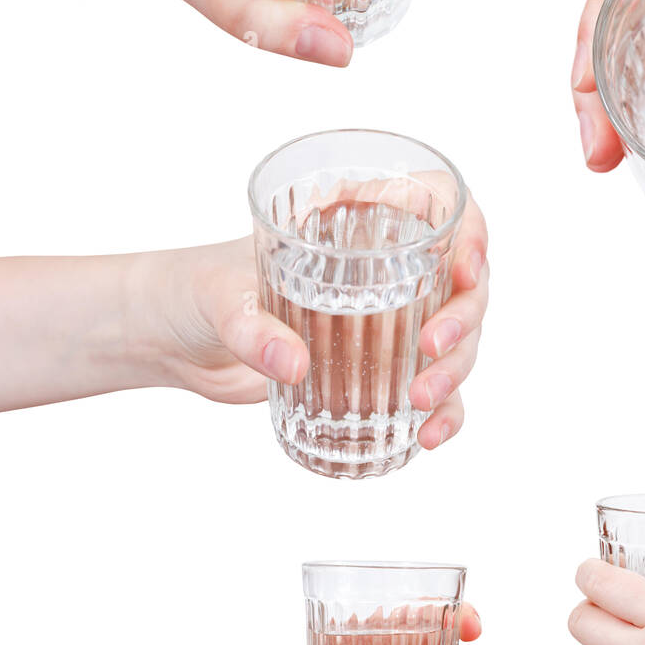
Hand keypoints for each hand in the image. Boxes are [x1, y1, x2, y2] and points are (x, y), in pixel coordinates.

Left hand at [143, 198, 487, 448]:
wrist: (172, 338)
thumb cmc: (193, 289)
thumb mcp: (217, 297)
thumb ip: (250, 326)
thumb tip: (292, 362)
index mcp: (357, 223)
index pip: (440, 207)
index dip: (471, 231)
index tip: (465, 268)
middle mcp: (386, 269)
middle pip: (462, 284)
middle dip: (463, 320)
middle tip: (430, 351)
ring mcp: (388, 321)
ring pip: (456, 341)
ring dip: (454, 373)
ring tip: (420, 405)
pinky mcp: (378, 370)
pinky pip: (432, 390)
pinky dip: (442, 414)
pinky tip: (428, 437)